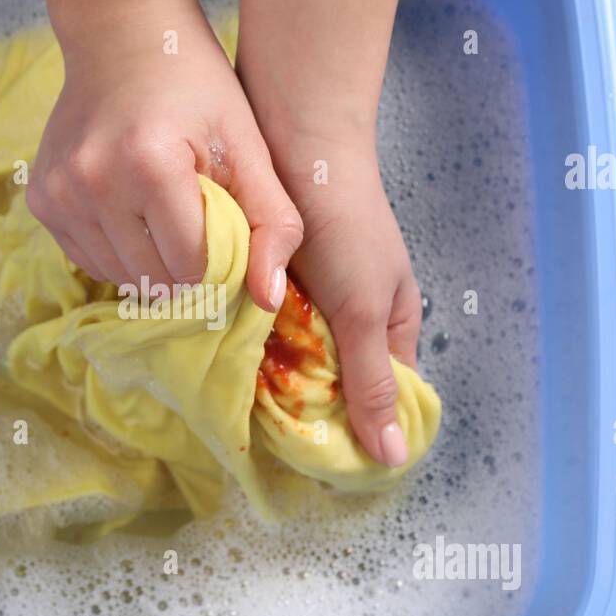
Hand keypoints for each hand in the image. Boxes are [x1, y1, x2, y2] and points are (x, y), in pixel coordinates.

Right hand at [28, 2, 302, 310]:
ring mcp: (59, 193)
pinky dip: (118, 252)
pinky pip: (88, 260)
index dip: (217, 255)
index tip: (224, 223)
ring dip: (150, 262)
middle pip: (153, 277)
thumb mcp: (248, 145)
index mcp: (149, 164)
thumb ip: (273, 222)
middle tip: (197, 221)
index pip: (191, 265)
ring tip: (165, 215)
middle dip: (184, 265)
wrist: (123, 36)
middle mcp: (93, 181)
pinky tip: (133, 214)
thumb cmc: (196, 87)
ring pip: (119, 276)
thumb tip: (268, 300)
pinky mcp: (41, 201)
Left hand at [264, 132, 422, 466]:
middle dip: (303, 411)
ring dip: (268, 379)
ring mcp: (307, 304)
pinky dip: (244, 346)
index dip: (356, 435)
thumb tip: (395, 459)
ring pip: (287, 363)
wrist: (301, 147)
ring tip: (240, 409)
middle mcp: (348, 322)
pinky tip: (220, 367)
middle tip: (270, 441)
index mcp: (389, 329)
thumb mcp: (365, 312)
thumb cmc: (348, 230)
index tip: (323, 468)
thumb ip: (371, 383)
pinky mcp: (268, 287)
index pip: (379, 402)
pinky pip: (256, 332)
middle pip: (328, 389)